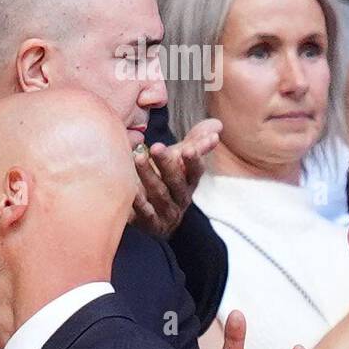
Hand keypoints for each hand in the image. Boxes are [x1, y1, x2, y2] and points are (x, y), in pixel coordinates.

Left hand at [132, 118, 219, 237]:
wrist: (154, 220)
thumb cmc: (166, 182)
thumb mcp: (180, 163)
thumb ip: (196, 143)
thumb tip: (217, 125)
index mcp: (189, 182)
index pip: (196, 171)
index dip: (194, 161)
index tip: (189, 148)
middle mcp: (181, 198)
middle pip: (176, 180)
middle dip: (167, 163)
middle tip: (157, 146)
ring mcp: (166, 212)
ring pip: (159, 193)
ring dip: (149, 175)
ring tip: (138, 157)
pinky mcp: (150, 223)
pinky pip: (145, 213)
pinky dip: (139, 203)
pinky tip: (131, 190)